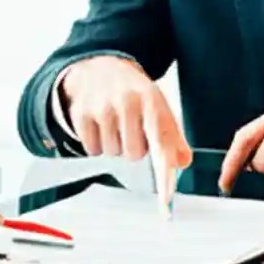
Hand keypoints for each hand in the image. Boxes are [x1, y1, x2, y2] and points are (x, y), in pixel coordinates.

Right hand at [62, 55, 192, 175]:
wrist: (99, 65)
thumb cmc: (134, 92)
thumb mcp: (158, 105)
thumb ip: (172, 135)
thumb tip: (182, 162)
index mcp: (151, 98)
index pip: (161, 140)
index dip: (165, 172)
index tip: (166, 198)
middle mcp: (126, 101)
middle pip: (134, 154)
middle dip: (134, 146)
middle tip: (132, 128)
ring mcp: (102, 107)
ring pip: (112, 153)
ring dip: (115, 144)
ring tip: (115, 123)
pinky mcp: (80, 113)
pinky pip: (92, 149)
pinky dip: (97, 142)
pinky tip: (100, 124)